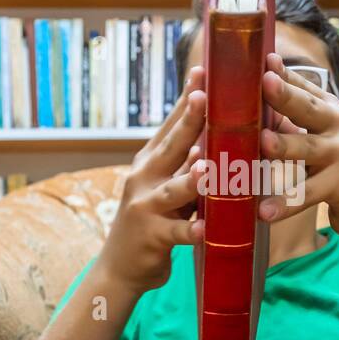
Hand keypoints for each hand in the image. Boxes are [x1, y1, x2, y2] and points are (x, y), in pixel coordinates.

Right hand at [96, 67, 207, 292]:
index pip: (170, 124)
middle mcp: (144, 178)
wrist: (120, 267)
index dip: (186, 99)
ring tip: (207, 169)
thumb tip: (218, 132)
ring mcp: (146, 207)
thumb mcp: (164, 185)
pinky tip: (205, 229)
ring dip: (191, 179)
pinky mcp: (153, 238)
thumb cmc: (153, 220)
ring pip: (173, 190)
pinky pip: (177, 233)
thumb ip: (185, 162)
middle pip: (170, 146)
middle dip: (188, 122)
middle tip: (204, 98)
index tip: (203, 72)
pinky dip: (191, 231)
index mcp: (150, 161)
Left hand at [257, 53, 338, 239]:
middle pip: (307, 109)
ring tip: (264, 144)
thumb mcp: (328, 134)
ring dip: (284, 146)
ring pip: (306, 149)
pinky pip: (306, 194)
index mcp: (331, 111)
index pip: (305, 87)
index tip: (265, 59)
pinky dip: (285, 204)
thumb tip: (265, 84)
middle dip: (285, 95)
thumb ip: (300, 113)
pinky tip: (265, 212)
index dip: (284, 74)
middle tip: (265, 83)